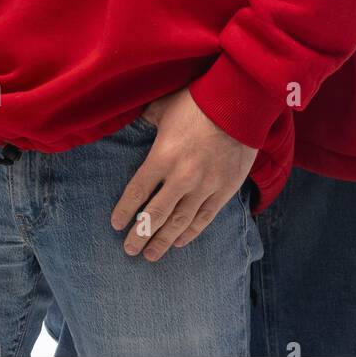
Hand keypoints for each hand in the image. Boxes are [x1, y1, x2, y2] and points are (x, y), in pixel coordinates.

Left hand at [111, 87, 257, 261]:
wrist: (239, 103)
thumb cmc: (198, 101)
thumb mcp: (164, 107)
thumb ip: (148, 120)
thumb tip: (136, 122)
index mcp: (162, 157)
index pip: (137, 191)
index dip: (125, 211)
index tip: (116, 224)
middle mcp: (181, 177)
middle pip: (155, 214)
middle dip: (140, 234)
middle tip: (129, 249)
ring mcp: (205, 186)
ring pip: (179, 222)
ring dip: (163, 241)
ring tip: (150, 255)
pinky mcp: (225, 189)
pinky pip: (204, 217)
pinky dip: (190, 232)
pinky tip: (179, 242)